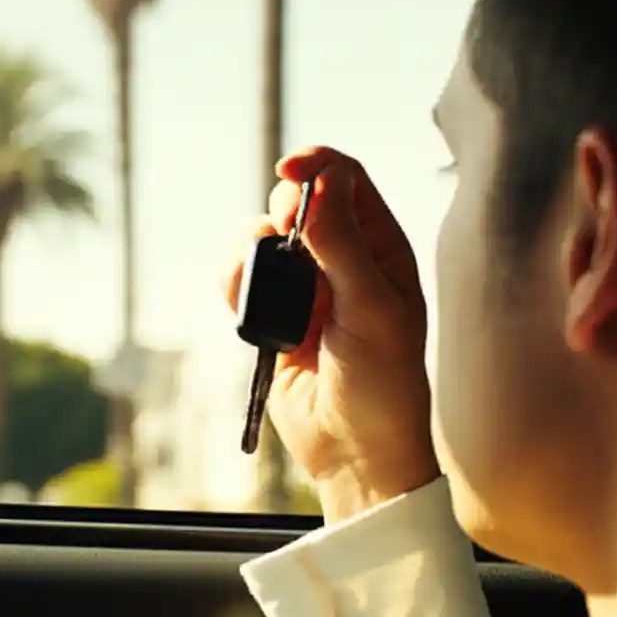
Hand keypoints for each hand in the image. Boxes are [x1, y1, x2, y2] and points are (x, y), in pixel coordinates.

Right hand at [223, 147, 439, 523]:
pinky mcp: (273, 314)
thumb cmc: (383, 383)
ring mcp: (305, 287)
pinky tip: (243, 307)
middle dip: (281, 213)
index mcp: (380, 248)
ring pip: (261, 237)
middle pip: (297, 199)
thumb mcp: (372, 309)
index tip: (287, 171)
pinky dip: (233, 281)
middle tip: (286, 245)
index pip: (344, 179)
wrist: (354, 451)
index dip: (314, 164)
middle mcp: (342, 259)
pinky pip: (241, 277)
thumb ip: (343, 243)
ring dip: (250, 252)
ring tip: (260, 291)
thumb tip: (318, 180)